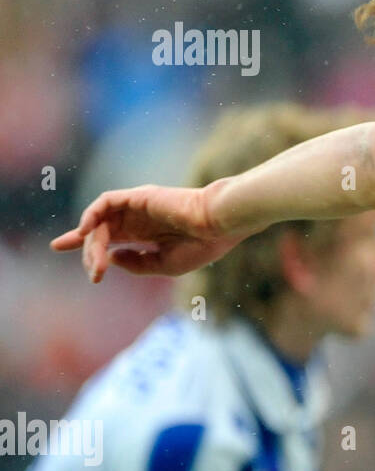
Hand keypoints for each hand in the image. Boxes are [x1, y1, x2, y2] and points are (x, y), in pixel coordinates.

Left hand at [50, 183, 246, 282]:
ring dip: (92, 242)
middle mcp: (139, 219)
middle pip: (101, 233)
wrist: (219, 226)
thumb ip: (136, 264)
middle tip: (94, 273)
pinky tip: (87, 230)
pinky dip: (92, 214)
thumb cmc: (200, 246)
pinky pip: (105, 201)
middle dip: (88, 252)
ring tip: (96, 262)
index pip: (110, 238)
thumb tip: (111, 258)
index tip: (59, 249)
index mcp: (148, 234)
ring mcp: (137, 207)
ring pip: (101, 221)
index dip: (86, 246)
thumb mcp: (164, 266)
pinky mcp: (138, 196)